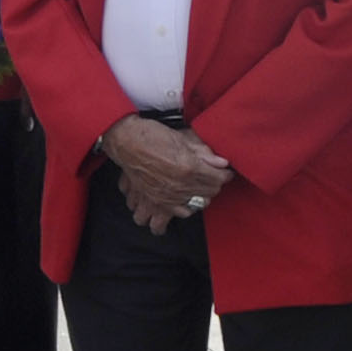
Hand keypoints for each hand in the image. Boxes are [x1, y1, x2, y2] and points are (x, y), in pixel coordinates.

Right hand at [99, 115, 232, 232]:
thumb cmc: (153, 135)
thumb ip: (203, 152)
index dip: (225, 175)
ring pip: (195, 207)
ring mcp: (167, 197)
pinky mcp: (154, 201)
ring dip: (198, 200)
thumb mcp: (182, 138)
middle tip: (211, 178)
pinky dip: (179, 210)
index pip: (218, 178)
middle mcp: (180, 186)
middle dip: (213, 185)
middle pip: (209, 193)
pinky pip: (174, 215)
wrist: (126, 141)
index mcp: (190, 168)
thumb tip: (222, 162)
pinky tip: (181, 202)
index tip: (225, 172)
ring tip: (197, 191)